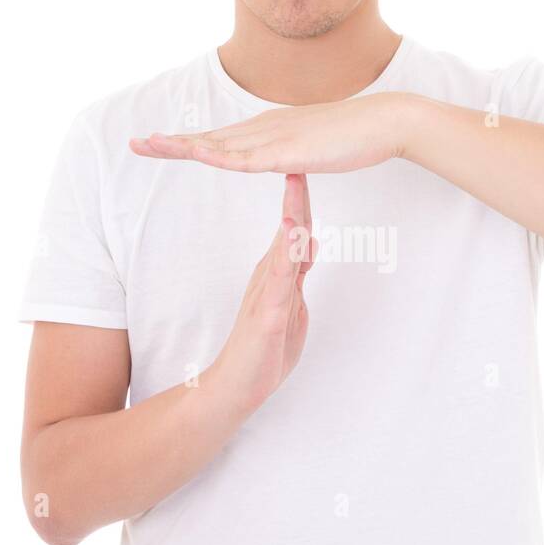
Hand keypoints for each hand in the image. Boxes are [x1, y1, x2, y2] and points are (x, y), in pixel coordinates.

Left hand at [128, 92, 411, 172]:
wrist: (383, 121)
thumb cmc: (353, 135)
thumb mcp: (312, 145)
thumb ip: (291, 150)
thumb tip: (281, 157)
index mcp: (268, 129)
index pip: (219, 138)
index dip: (187, 142)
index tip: (157, 143)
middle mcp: (264, 128)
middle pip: (210, 138)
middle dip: (171, 142)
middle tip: (135, 143)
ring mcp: (274, 138)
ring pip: (220, 145)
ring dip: (184, 145)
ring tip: (150, 144)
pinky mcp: (288, 151)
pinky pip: (246, 158)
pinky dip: (218, 156)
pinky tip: (197, 155)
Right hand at [212, 173, 315, 414]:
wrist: (234, 387)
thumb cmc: (263, 352)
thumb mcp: (289, 307)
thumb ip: (296, 276)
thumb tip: (309, 246)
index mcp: (278, 273)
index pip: (295, 230)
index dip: (303, 200)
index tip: (308, 168)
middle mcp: (270, 275)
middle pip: (290, 229)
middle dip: (298, 194)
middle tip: (301, 157)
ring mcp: (267, 292)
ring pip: (284, 246)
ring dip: (292, 214)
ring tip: (296, 182)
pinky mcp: (267, 313)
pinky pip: (279, 279)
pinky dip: (287, 254)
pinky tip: (291, 233)